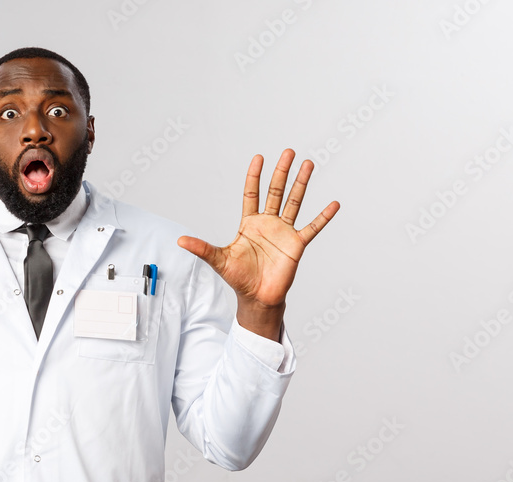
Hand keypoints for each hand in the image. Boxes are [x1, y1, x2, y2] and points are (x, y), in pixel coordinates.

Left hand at [177, 149, 338, 337]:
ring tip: (309, 164)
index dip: (255, 176)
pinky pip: (312, 228)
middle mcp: (268, 223)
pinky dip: (323, 217)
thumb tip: (179, 241)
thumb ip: (202, 248)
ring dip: (301, 184)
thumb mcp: (218, 260)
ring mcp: (284, 232)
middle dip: (282, 172)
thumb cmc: (239, 278)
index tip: (259, 157)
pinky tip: (333, 204)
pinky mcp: (296, 245)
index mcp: (249, 223)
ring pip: (294, 203)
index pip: (252, 193)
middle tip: (289, 152)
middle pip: (276, 192)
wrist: (257, 298)